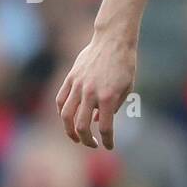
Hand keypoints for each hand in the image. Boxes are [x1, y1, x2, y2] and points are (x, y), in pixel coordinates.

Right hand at [56, 32, 135, 149]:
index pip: (106, 128)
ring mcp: (78, 85)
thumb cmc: (125, 64)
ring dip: (70, 131)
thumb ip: (114, 107)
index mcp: (108, 97)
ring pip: (66, 115)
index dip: (107, 141)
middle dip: (87, 140)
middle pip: (82, 126)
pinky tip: (67, 118)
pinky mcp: (70, 78)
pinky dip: (62, 112)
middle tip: (92, 144)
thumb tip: (99, 121)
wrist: (113, 40)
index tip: (108, 147)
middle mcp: (91, 93)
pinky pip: (60, 99)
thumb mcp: (126, 88)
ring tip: (76, 137)